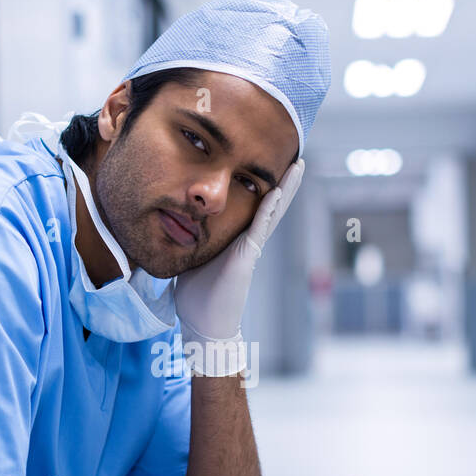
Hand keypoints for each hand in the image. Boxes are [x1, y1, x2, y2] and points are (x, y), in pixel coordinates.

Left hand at [173, 159, 304, 375]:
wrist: (203, 322)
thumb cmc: (196, 294)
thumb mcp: (192, 255)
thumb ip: (191, 238)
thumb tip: (176, 223)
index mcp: (235, 236)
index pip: (253, 203)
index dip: (262, 182)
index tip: (269, 158)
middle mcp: (247, 238)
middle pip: (269, 202)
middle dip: (283, 178)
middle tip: (297, 153)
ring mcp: (250, 246)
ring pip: (272, 210)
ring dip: (287, 187)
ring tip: (300, 164)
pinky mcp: (247, 255)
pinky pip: (260, 227)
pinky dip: (270, 209)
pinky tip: (278, 191)